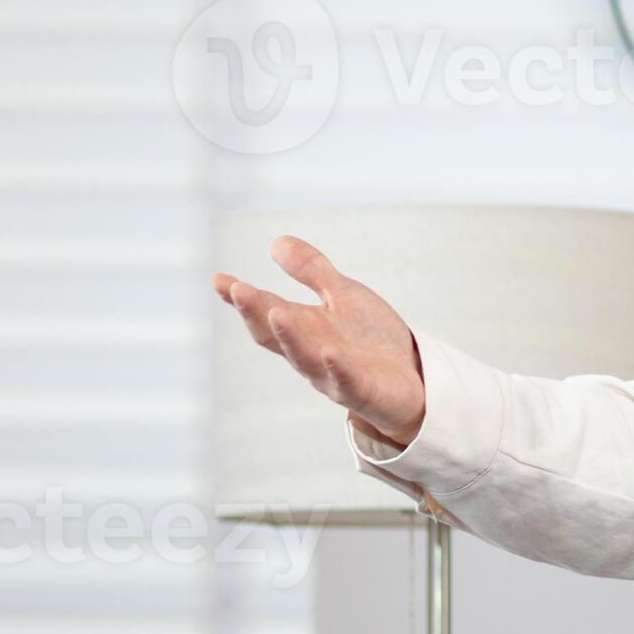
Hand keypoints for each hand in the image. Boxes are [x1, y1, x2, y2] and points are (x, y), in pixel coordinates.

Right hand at [213, 237, 427, 446]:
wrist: (414, 378)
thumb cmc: (370, 338)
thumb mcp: (342, 295)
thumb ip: (313, 272)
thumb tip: (276, 242)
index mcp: (303, 328)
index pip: (266, 310)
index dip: (242, 297)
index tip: (219, 279)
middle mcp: (310, 352)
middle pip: (276, 334)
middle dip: (256, 312)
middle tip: (238, 290)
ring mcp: (333, 375)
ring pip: (304, 358)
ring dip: (289, 336)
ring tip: (276, 311)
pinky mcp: (362, 392)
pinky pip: (346, 382)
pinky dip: (337, 368)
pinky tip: (330, 353)